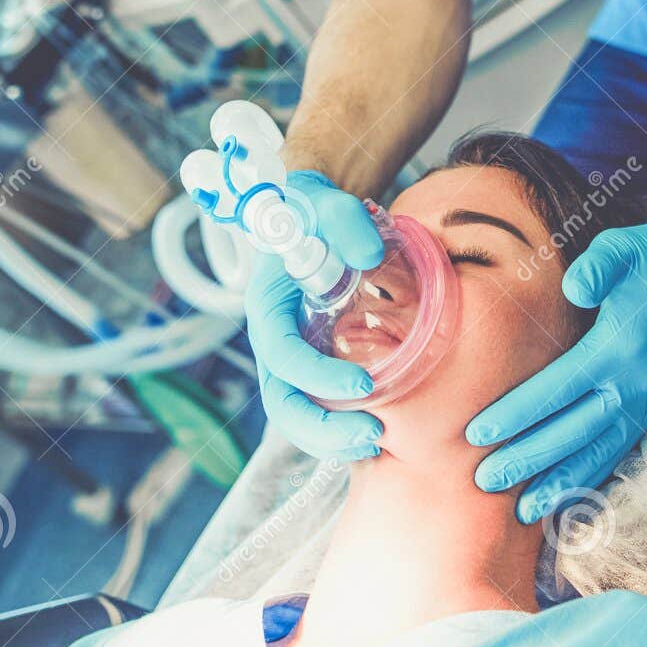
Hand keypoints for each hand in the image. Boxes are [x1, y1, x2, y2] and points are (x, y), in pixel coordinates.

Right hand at [246, 170, 385, 460]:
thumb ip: (346, 222)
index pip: (283, 356)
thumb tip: (372, 256)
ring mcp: (291, 358)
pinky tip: (378, 433)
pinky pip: (317, 407)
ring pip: (296, 414)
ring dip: (331, 438)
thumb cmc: (315, 212)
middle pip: (281, 403)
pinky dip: (340, 426)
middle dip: (321, 429)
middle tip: (373, 434)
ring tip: (377, 442)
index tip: (365, 387)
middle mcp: (274, 340)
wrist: (310, 217)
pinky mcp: (312, 364)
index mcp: (268, 308)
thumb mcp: (327, 204)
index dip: (318, 378)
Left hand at [466, 205, 646, 522]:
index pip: (556, 389)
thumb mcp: (627, 246)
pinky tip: (570, 498)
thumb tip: (574, 290)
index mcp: (617, 347)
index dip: (516, 414)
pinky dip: (594, 478)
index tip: (477, 433)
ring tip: (522, 511)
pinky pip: (620, 452)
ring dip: (559, 483)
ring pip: (597, 453)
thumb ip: (599, 266)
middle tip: (482, 481)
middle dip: (525, 459)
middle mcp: (633, 385)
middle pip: (571, 432)